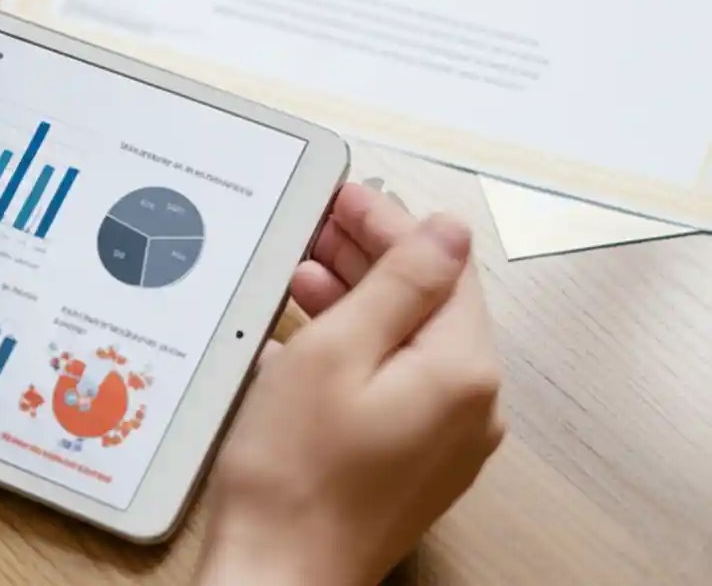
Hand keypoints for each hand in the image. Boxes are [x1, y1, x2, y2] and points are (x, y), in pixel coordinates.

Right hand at [197, 183, 503, 584]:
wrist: (276, 572)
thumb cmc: (293, 475)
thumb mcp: (337, 351)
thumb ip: (399, 282)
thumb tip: (446, 230)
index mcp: (463, 373)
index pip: (442, 267)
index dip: (390, 223)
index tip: (346, 198)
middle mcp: (470, 408)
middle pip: (429, 303)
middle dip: (372, 258)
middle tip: (318, 226)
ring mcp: (443, 440)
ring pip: (409, 342)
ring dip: (359, 300)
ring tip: (302, 275)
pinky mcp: (412, 460)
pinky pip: (396, 381)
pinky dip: (358, 348)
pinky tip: (311, 336)